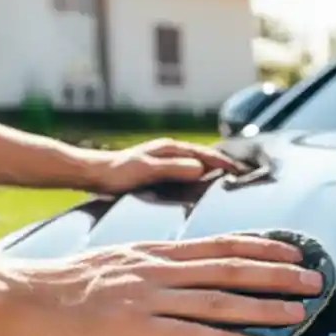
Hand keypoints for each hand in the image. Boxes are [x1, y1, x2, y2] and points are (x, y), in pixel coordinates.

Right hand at [0, 234, 322, 335]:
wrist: (12, 296)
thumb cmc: (57, 288)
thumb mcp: (112, 266)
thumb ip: (148, 271)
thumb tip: (176, 280)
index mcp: (153, 254)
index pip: (219, 246)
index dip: (261, 249)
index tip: (293, 252)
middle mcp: (157, 269)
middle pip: (230, 268)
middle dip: (278, 274)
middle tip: (315, 278)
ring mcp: (147, 298)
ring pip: (219, 301)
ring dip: (265, 308)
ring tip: (300, 312)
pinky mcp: (132, 328)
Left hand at [85, 138, 245, 193]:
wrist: (91, 173)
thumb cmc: (117, 172)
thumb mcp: (148, 170)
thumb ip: (175, 168)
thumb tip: (202, 169)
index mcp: (171, 148)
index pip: (207, 155)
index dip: (226, 163)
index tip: (243, 172)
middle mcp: (170, 151)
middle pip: (205, 157)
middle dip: (224, 164)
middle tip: (244, 176)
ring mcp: (164, 159)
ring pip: (196, 163)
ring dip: (213, 170)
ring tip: (229, 181)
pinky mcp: (158, 170)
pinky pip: (186, 171)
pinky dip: (199, 176)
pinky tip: (200, 187)